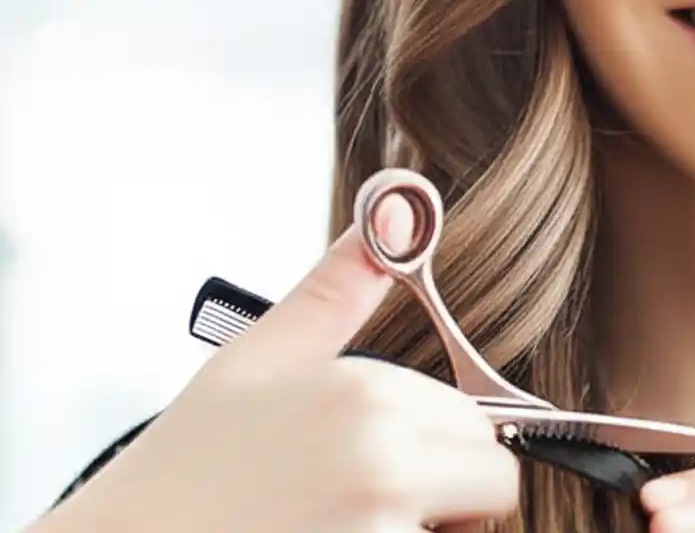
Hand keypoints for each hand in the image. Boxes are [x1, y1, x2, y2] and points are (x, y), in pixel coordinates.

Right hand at [33, 195, 517, 532]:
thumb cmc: (189, 466)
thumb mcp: (259, 358)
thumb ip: (339, 289)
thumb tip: (397, 207)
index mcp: (369, 392)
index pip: (478, 420)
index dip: (440, 443)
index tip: (383, 455)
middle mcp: (387, 458)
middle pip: (491, 476)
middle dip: (450, 490)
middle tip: (371, 497)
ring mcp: (381, 526)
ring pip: (469, 530)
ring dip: (432, 530)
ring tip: (347, 521)